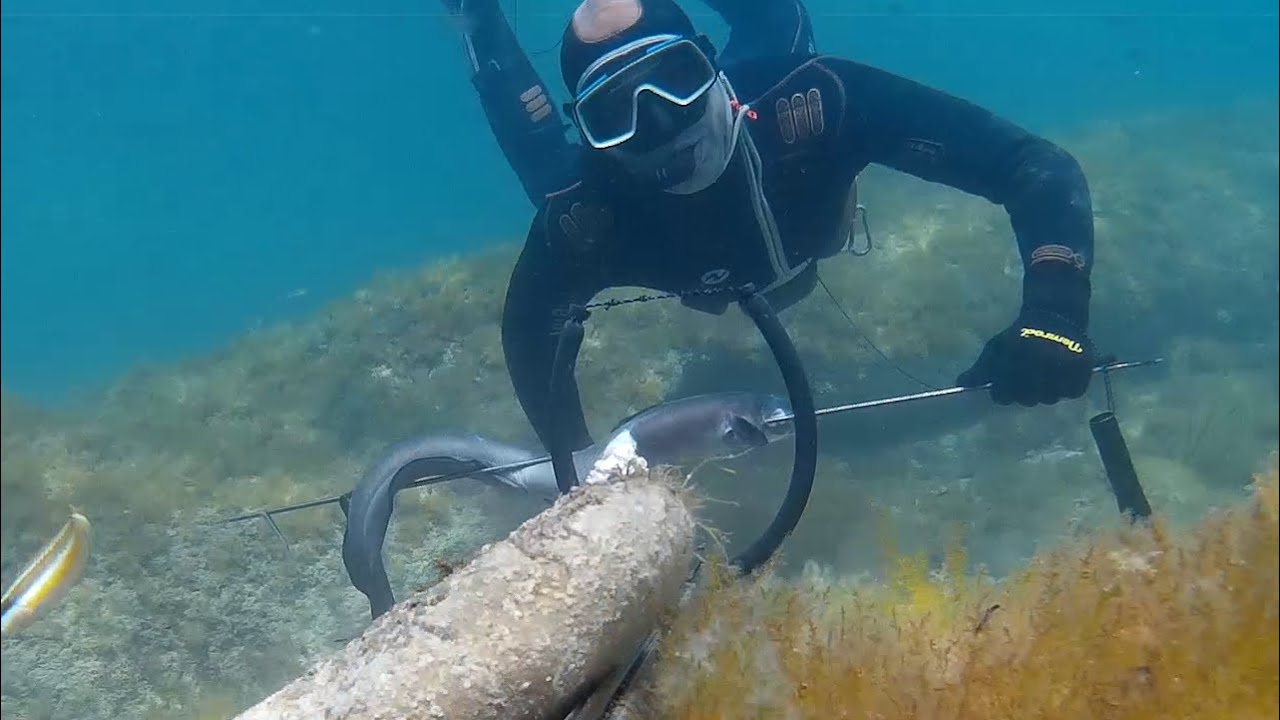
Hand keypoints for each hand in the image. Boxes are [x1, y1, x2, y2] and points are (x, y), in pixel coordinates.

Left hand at [957, 307, 1094, 406]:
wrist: (1055, 314)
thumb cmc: (1020, 334)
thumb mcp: (997, 347)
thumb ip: (981, 368)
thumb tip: (961, 384)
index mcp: (1015, 356)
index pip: (1004, 393)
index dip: (1002, 393)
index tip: (1004, 388)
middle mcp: (1040, 360)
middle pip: (1027, 399)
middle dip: (1023, 395)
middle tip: (1026, 383)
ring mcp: (1063, 364)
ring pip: (1050, 398)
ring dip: (1045, 393)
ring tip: (1044, 379)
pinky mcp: (1083, 367)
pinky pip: (1072, 392)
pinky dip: (1066, 389)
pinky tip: (1060, 379)